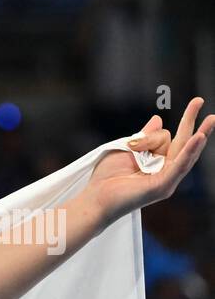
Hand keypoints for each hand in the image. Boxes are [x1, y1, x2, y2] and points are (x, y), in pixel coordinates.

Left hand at [86, 99, 213, 225]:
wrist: (94, 199)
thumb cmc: (106, 178)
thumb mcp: (126, 149)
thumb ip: (144, 137)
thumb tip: (159, 119)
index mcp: (156, 161)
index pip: (167, 137)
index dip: (167, 126)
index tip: (193, 103)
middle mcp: (165, 170)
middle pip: (183, 142)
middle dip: (192, 121)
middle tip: (200, 100)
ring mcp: (166, 179)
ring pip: (183, 152)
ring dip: (199, 135)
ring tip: (211, 119)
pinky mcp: (162, 186)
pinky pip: (178, 166)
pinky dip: (189, 152)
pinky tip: (198, 138)